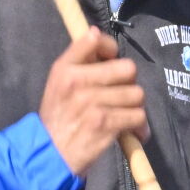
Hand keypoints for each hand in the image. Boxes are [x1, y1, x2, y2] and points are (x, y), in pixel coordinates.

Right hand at [39, 27, 147, 177]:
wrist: (50, 155)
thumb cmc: (58, 119)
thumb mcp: (57, 85)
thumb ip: (77, 61)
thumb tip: (97, 34)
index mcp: (64, 68)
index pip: (94, 40)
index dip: (110, 48)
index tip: (111, 60)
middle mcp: (77, 81)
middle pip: (127, 69)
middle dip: (129, 84)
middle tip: (121, 96)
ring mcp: (92, 102)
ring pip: (137, 94)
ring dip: (135, 108)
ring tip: (125, 117)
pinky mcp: (105, 123)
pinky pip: (138, 116)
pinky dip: (140, 128)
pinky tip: (131, 133)